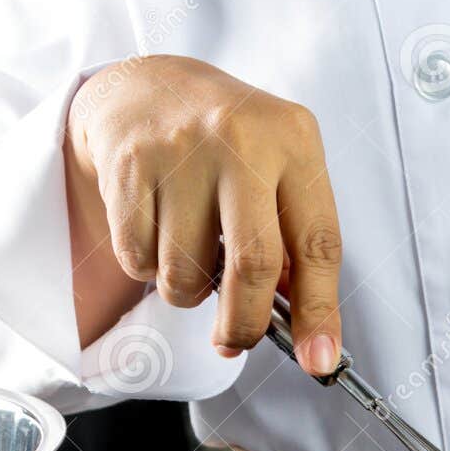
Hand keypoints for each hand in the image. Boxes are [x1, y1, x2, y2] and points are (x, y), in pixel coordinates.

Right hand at [64, 54, 341, 374]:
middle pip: (253, 264)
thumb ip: (293, 242)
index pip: (318, 243)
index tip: (320, 361)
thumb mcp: (279, 172)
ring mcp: (181, 149)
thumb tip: (301, 331)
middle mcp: (241, 140)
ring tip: (191, 254)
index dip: (321, 311)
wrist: (147, 89)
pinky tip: (156, 228)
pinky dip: (147, 267)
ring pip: (187, 273)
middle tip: (235, 340)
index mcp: (294, 141)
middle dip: (244, 323)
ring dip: (188, 291)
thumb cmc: (229, 147)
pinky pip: (139, 260)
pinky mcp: (128, 165)